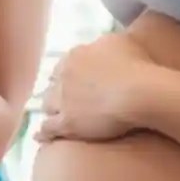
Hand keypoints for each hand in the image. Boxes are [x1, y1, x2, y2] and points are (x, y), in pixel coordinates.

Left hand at [34, 33, 152, 142]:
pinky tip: (40, 138)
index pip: (62, 66)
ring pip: (48, 105)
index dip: (66, 76)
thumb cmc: (137, 66)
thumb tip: (101, 46)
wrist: (139, 93)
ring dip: (51, 111)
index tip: (72, 84)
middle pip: (52, 85)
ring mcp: (63, 99)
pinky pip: (48, 128)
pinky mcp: (67, 123)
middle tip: (64, 102)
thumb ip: (104, 43)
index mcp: (75, 56)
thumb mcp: (120, 42)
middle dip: (57, 93)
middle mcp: (64, 76)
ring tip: (53, 119)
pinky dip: (44, 132)